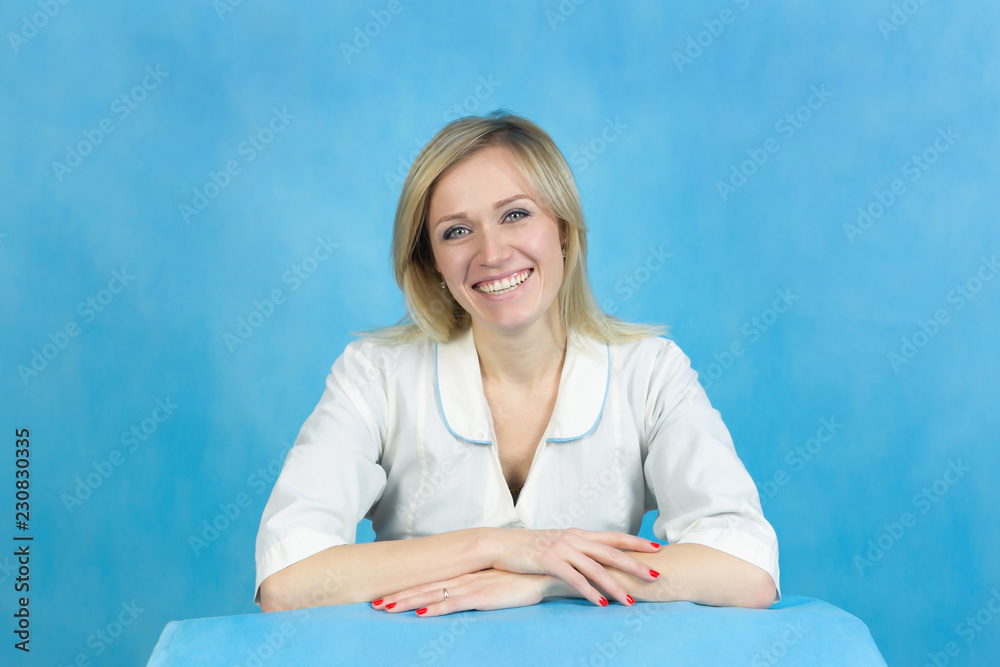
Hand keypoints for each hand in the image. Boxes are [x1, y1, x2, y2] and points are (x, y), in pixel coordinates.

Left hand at [371, 568, 553, 616]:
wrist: (541, 571)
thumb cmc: (517, 578)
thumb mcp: (490, 582)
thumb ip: (474, 586)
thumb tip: (458, 594)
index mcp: (462, 574)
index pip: (428, 581)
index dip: (406, 588)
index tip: (385, 594)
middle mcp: (462, 578)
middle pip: (423, 587)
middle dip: (397, 595)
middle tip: (373, 603)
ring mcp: (470, 586)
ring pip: (432, 595)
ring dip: (407, 602)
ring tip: (385, 607)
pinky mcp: (481, 596)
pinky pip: (453, 604)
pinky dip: (435, 609)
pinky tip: (420, 613)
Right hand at [484, 527, 660, 606]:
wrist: (501, 545)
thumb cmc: (529, 548)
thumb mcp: (557, 544)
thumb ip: (576, 549)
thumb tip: (593, 558)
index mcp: (578, 534)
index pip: (613, 536)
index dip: (635, 542)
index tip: (656, 548)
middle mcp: (574, 539)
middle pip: (611, 552)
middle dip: (635, 564)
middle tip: (655, 575)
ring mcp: (562, 549)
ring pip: (595, 569)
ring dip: (614, 586)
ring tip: (630, 600)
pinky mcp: (549, 562)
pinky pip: (574, 579)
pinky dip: (589, 592)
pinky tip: (600, 604)